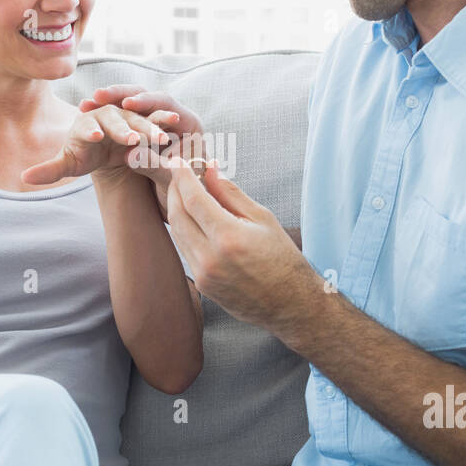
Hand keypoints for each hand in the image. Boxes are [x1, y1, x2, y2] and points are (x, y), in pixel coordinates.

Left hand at [21, 103, 173, 186]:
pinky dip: (164, 116)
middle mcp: (107, 114)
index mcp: (86, 124)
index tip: (95, 137)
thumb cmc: (86, 155)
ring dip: (149, 123)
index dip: (91, 129)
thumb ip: (50, 170)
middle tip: (133, 140)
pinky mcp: (145, 117)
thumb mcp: (70, 165)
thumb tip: (24, 178)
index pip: (87, 125)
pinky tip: (175, 121)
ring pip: (138, 117)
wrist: (106, 145)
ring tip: (160, 136)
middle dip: (125, 129)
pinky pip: (155, 115)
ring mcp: (127, 115)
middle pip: (115, 119)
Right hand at [80, 85, 207, 216]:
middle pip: (143, 95)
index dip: (145, 102)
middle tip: (99, 95)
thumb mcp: (169, 179)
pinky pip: (120, 114)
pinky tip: (85, 108)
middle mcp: (171, 115)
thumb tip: (131, 154)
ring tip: (86, 102)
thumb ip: (153, 165)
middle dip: (120, 94)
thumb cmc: (180, 189)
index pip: (165, 102)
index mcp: (189, 123)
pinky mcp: (139, 127)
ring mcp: (153, 120)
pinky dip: (105, 110)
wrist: (180, 199)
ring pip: (129, 103)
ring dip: (108, 100)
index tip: (127, 103)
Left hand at [160, 156, 313, 328]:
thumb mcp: (263, 218)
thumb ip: (231, 193)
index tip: (178, 161)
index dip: (182, 176)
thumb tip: (210, 169)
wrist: (290, 304)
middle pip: (178, 215)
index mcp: (229, 238)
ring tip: (184, 191)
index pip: (194, 199)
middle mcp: (211, 258)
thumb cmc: (282, 257)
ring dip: (176, 209)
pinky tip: (191, 217)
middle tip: (178, 173)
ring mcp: (203, 274)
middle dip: (175, 190)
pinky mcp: (202, 285)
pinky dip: (184, 229)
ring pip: (177, 233)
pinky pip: (184, 250)